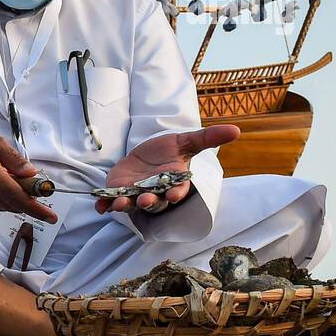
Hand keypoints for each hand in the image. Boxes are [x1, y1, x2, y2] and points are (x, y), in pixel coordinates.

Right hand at [0, 133, 56, 221]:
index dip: (36, 208)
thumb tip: (31, 173)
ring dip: (15, 196)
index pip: (17, 197)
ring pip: (9, 206)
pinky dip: (5, 198)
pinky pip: (0, 207)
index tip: (51, 217)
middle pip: (16, 204)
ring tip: (4, 177)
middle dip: (27, 195)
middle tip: (28, 180)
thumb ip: (13, 158)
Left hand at [96, 125, 239, 214]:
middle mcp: (155, 192)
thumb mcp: (185, 141)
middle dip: (150, 202)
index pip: (177, 191)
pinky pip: (110, 201)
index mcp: (173, 183)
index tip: (174, 195)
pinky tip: (99, 205)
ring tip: (120, 203)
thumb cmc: (168, 151)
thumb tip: (236, 130)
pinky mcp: (118, 192)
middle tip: (146, 200)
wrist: (145, 155)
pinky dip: (104, 204)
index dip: (175, 194)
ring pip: (132, 204)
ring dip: (125, 205)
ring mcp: (135, 194)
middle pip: (154, 202)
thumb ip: (207, 138)